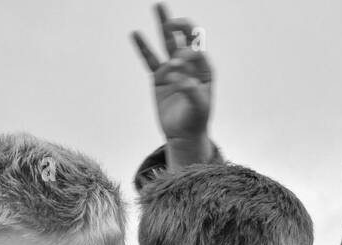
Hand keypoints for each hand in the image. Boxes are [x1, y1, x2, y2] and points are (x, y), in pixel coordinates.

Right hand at [132, 4, 212, 167]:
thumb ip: (191, 91)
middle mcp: (190, 65)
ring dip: (163, 24)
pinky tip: (136, 35)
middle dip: (180, 26)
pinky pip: (150, 59)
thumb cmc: (195, 121)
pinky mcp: (159, 76)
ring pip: (167, 43)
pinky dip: (143, 48)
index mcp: (205, 70)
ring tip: (159, 5)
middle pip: (185, 38)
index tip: (179, 63)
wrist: (183, 135)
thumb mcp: (198, 108)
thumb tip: (178, 76)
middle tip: (173, 20)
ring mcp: (174, 69)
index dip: (188, 52)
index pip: (197, 51)